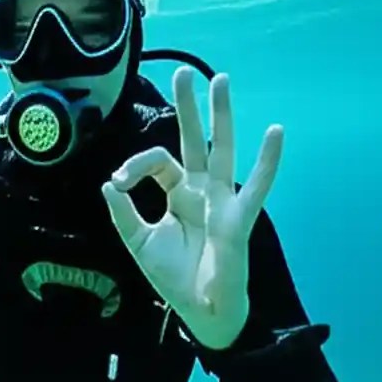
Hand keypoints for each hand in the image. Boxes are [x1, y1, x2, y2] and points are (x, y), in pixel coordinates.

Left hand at [100, 67, 283, 349]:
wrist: (200, 310)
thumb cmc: (173, 276)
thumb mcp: (138, 242)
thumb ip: (123, 214)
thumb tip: (107, 183)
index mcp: (177, 192)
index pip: (157, 162)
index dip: (135, 165)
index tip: (119, 182)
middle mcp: (201, 189)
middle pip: (193, 139)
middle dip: (188, 106)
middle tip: (183, 71)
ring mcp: (222, 199)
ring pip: (221, 149)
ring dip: (221, 115)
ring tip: (220, 79)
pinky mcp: (238, 217)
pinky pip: (257, 185)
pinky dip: (267, 160)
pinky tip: (275, 132)